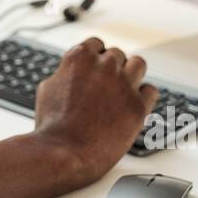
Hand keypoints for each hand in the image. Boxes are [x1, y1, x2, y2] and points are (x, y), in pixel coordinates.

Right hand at [33, 37, 156, 187]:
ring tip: (126, 89)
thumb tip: (69, 74)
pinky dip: (144, 96)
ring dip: (132, 74)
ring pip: (138, 64)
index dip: (96, 58)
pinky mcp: (138, 106)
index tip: (96, 68)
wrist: (64, 153)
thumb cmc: (52, 127)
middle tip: (107, 86)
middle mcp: (105, 66)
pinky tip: (135, 104)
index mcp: (80, 57)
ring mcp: (124, 84)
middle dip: (112, 68)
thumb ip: (64, 74)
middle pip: (117, 55)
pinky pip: (151, 91)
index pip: (97, 44)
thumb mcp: (47, 89)